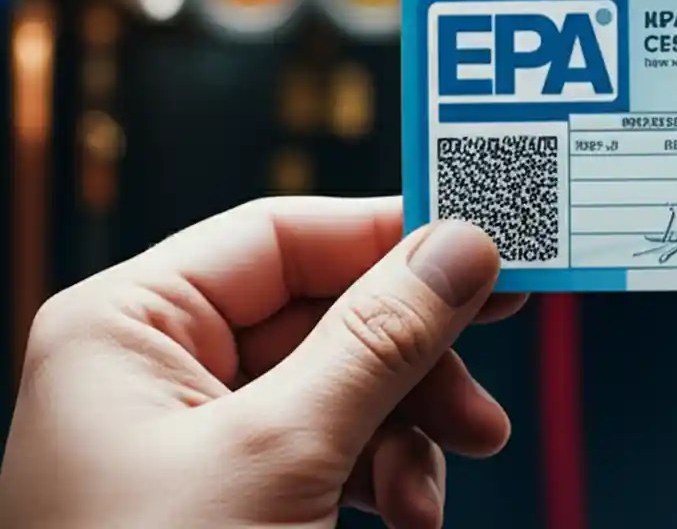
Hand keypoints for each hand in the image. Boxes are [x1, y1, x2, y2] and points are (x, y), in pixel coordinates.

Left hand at [0, 197, 525, 528]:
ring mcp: (193, 439)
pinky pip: (331, 450)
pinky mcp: (231, 497)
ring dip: (407, 433)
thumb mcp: (286, 454)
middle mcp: (155, 371)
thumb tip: (459, 246)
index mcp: (128, 328)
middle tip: (486, 382)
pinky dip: (382, 477)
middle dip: (412, 362)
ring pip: (341, 386)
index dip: (388, 237)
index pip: (281, 236)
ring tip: (441, 485)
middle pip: (324, 314)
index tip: (487, 246)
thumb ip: (380, 337)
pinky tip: (406, 518)